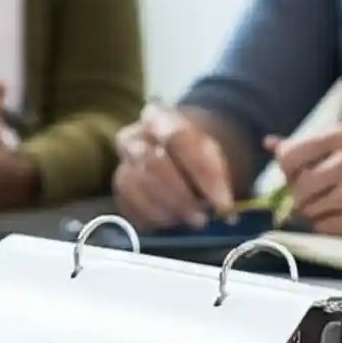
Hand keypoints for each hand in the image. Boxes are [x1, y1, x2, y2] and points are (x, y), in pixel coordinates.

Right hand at [112, 103, 234, 230]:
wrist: (176, 152)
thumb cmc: (197, 153)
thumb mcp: (216, 152)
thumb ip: (218, 175)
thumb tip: (223, 208)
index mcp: (159, 118)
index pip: (178, 138)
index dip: (202, 173)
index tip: (223, 202)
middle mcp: (133, 137)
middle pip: (152, 164)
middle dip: (180, 197)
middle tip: (202, 218)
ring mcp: (121, 163)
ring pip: (136, 187)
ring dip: (166, 210)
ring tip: (189, 221)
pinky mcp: (118, 189)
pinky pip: (127, 206)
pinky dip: (151, 219)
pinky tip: (172, 224)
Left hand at [268, 123, 341, 241]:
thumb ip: (312, 145)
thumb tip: (269, 144)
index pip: (288, 156)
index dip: (290, 172)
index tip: (305, 176)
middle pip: (295, 186)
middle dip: (305, 196)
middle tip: (329, 196)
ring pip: (306, 209)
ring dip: (318, 213)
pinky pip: (321, 228)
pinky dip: (330, 228)